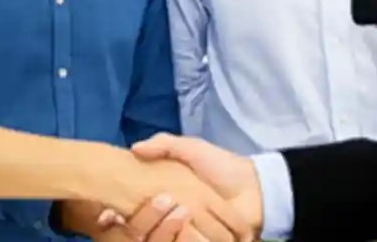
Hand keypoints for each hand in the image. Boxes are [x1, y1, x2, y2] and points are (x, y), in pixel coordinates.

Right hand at [92, 148, 252, 241]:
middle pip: (149, 233)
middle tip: (163, 207)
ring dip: (167, 233)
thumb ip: (164, 144)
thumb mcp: (191, 148)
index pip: (140, 213)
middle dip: (151, 225)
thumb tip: (134, 148)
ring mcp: (190, 235)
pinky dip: (187, 240)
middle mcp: (174, 221)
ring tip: (181, 216)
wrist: (256, 186)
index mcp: (166, 200)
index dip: (134, 213)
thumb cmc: (221, 166)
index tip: (120, 209)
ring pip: (166, 240)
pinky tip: (188, 228)